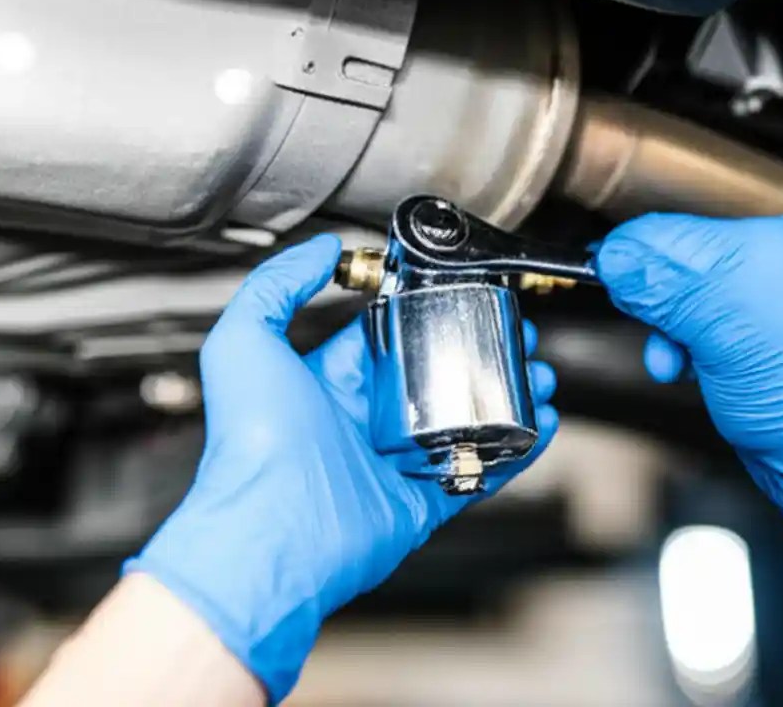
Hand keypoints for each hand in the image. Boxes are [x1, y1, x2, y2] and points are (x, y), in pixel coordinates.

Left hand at [126, 235, 557, 700]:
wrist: (271, 531)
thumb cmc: (251, 443)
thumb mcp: (245, 338)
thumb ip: (278, 283)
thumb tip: (323, 250)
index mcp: (329, 381)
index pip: (389, 332)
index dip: (427, 310)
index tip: (464, 290)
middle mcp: (365, 420)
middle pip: (438, 374)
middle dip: (481, 350)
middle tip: (515, 331)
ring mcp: (396, 462)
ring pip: (466, 421)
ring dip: (506, 395)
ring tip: (536, 374)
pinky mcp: (422, 501)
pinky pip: (478, 471)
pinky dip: (514, 450)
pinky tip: (537, 424)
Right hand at [595, 214, 782, 618]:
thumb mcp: (710, 325)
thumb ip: (660, 280)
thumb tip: (615, 254)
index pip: (689, 227)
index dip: (644, 260)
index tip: (617, 285)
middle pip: (691, 261)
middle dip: (664, 303)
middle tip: (659, 334)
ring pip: (702, 295)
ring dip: (677, 329)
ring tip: (681, 362)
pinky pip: (721, 320)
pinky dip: (699, 343)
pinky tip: (699, 368)